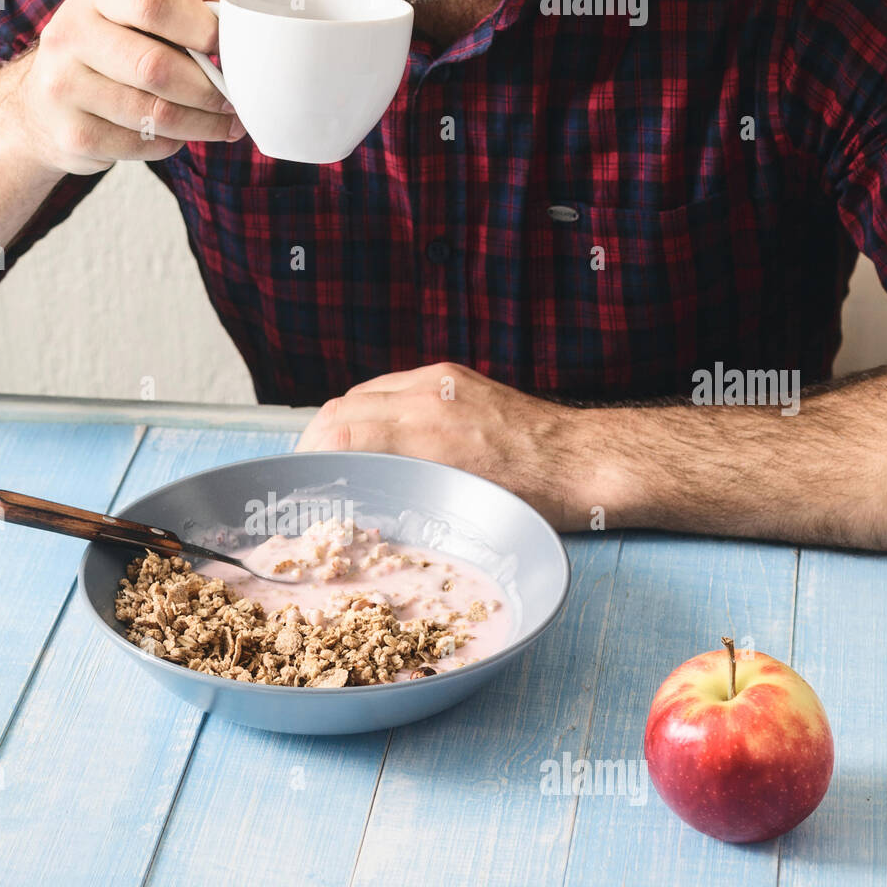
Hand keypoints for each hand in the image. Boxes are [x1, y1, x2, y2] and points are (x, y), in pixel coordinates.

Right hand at [16, 0, 242, 175]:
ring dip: (201, 123)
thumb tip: (223, 3)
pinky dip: (173, 143)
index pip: (152, 1)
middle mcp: (70, 36)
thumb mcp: (129, 14)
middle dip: (207, 88)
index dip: (199, 25)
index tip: (227, 46)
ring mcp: (66, 90)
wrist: (39, 109)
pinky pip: (144, 144)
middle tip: (233, 99)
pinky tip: (182, 136)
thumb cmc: (103, 54)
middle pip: (156, 66)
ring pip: (155, 113)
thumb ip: (178, 2)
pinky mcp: (74, 137)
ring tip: (225, 123)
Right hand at [295, 362, 587, 529]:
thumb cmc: (536, 498)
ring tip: (337, 462)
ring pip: (359, 395)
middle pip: (339, 411)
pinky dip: (368, 412)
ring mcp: (439, 380)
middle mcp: (429, 398)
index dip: (310, 461)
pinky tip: (373, 438)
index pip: (339, 433)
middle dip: (315, 445)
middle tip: (310, 479)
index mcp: (430, 435)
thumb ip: (406, 497)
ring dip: (338, 426)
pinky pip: (388, 386)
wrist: (585, 460)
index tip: (301, 487)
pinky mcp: (450, 374)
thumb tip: (360, 508)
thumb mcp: (463, 512)